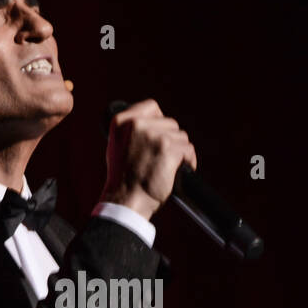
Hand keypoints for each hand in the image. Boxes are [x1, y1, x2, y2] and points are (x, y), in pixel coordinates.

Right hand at [100, 99, 197, 219]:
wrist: (126, 201)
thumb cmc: (124, 179)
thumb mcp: (118, 146)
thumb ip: (133, 130)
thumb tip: (155, 123)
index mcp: (121, 121)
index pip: (152, 107)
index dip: (159, 122)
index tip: (158, 138)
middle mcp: (136, 124)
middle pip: (170, 123)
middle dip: (170, 141)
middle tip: (159, 160)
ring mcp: (153, 135)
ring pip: (181, 137)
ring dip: (179, 153)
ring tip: (164, 169)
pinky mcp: (169, 147)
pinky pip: (189, 150)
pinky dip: (188, 163)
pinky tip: (175, 173)